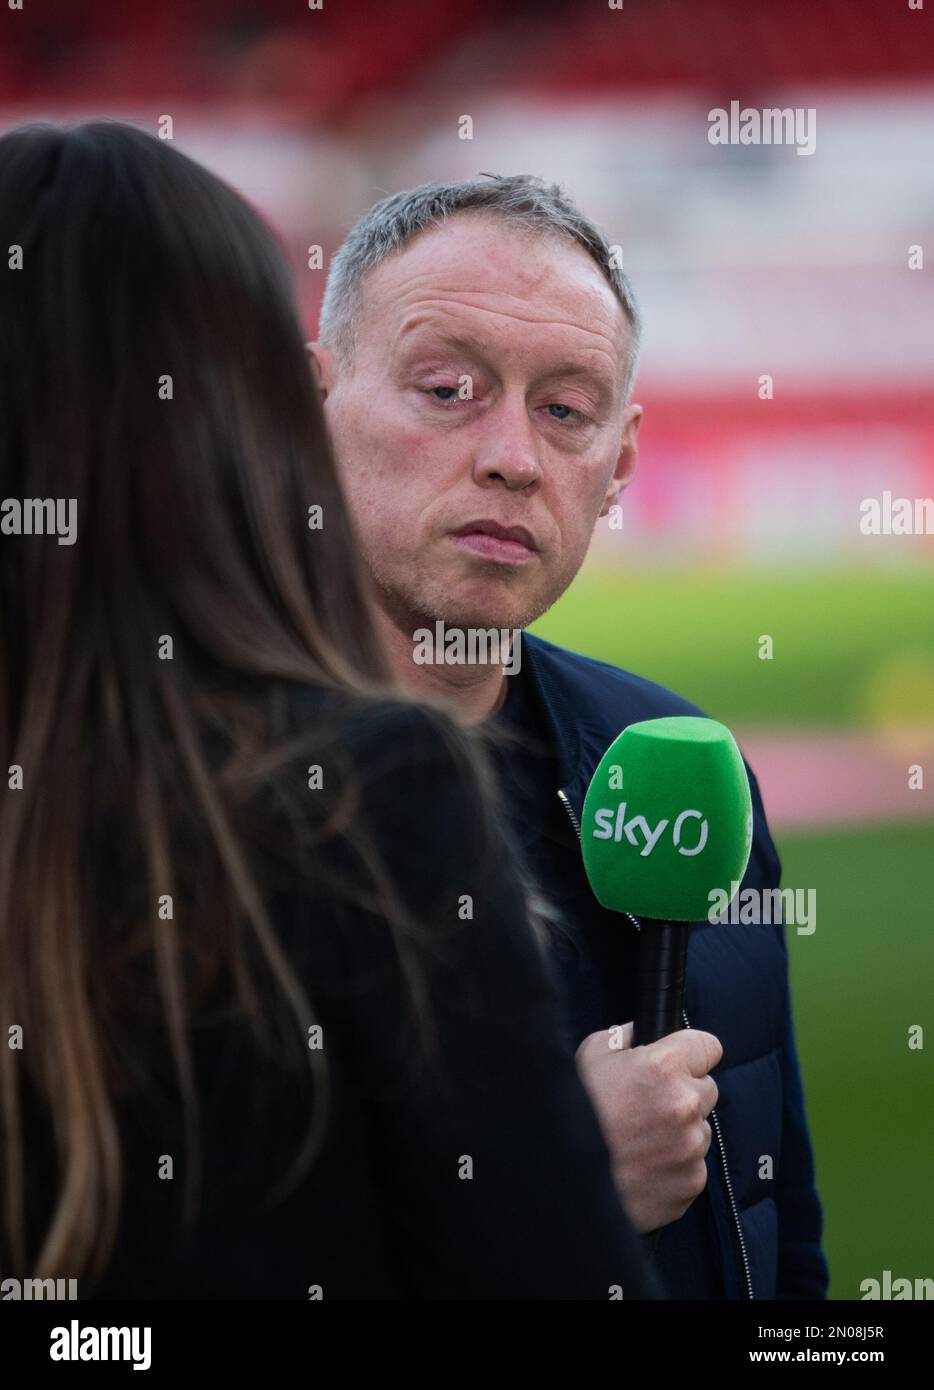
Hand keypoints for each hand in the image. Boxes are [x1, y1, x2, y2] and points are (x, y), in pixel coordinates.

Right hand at [575, 1022, 721, 1234]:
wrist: (565, 1175)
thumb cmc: (576, 1112)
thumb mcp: (592, 1055)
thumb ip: (627, 1037)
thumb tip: (648, 1035)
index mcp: (664, 1066)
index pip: (709, 1046)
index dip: (691, 1053)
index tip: (680, 1062)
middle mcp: (685, 1104)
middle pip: (707, 1089)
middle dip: (684, 1092)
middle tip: (649, 1105)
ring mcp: (691, 1146)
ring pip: (700, 1129)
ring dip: (681, 1130)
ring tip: (642, 1139)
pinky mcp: (691, 1180)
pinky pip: (694, 1164)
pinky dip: (676, 1164)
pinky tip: (645, 1164)